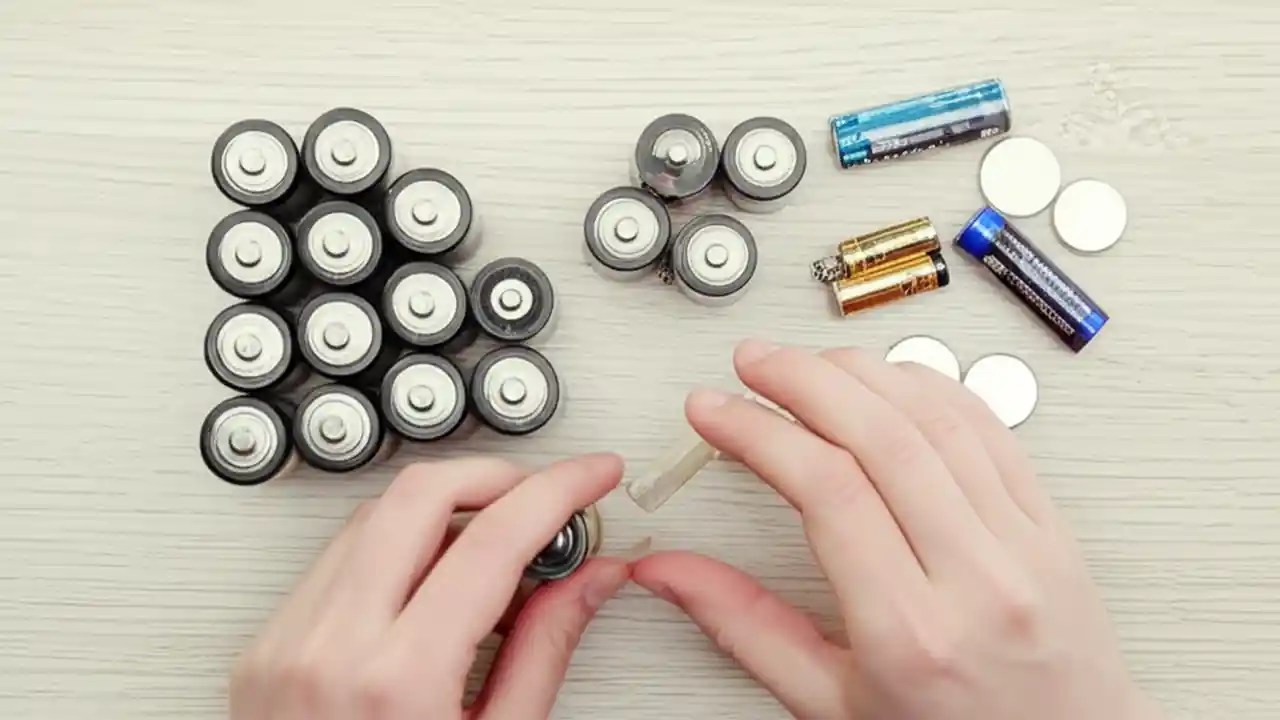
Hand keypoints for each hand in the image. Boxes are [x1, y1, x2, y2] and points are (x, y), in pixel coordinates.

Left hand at [230, 454, 627, 719]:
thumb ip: (546, 650)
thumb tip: (592, 579)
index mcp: (395, 682)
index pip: (492, 539)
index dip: (558, 492)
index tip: (593, 476)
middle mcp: (325, 648)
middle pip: (418, 496)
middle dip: (496, 477)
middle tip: (545, 496)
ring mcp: (283, 643)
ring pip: (373, 517)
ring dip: (445, 513)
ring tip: (496, 555)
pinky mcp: (264, 647)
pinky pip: (338, 560)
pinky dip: (396, 549)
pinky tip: (435, 586)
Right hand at [634, 341, 1162, 719]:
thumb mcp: (831, 704)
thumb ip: (745, 627)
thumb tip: (671, 572)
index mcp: (911, 633)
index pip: (829, 490)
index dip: (759, 432)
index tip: (715, 410)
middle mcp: (978, 580)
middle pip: (883, 437)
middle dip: (804, 380)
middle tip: (753, 363)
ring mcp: (1026, 548)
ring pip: (940, 420)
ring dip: (865, 372)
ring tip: (811, 360)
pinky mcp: (1054, 529)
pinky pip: (994, 431)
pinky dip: (934, 388)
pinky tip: (892, 378)